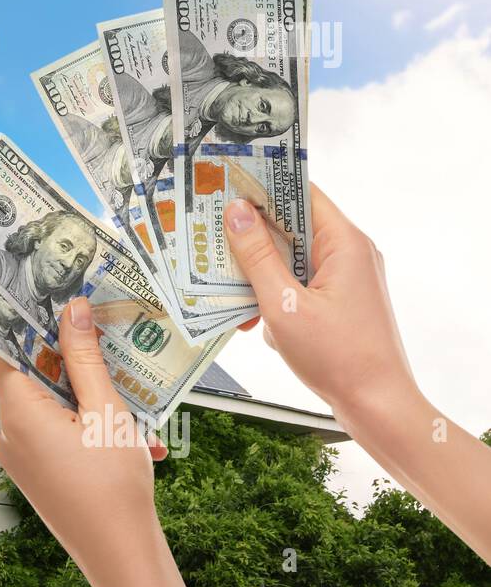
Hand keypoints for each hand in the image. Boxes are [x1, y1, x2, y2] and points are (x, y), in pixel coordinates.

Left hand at [0, 296, 187, 586]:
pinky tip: (130, 437)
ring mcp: (20, 455)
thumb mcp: (107, 410)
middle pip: (34, 376)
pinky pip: (57, 432)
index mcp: (17, 413)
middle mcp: (9, 433)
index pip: (8, 349)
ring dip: (91, 399)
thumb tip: (71, 310)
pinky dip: (89, 427)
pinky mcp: (35, 471)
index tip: (50, 298)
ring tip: (132, 410)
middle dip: (74, 362)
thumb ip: (86, 358)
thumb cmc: (114, 489)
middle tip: (108, 346)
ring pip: (52, 405)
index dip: (28, 321)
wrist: (120, 555)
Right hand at [224, 183, 490, 563]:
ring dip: (257, 271)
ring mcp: (345, 278)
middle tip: (208, 229)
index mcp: (344, 243)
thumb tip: (235, 212)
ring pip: (290, 257)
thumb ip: (257, 256)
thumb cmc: (339, 357)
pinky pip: (297, 282)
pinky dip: (272, 294)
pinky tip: (249, 318)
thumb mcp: (284, 305)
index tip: (226, 180)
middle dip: (250, 231)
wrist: (378, 406)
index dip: (263, 184)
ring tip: (224, 285)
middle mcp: (349, 253)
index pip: (301, 193)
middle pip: (292, 225)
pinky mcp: (338, 301)